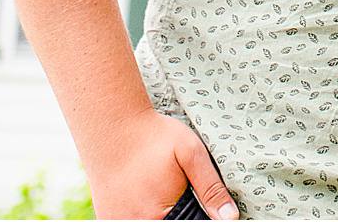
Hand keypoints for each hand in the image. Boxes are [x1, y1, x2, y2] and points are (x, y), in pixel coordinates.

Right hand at [86, 109, 237, 219]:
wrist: (111, 124)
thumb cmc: (153, 136)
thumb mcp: (191, 154)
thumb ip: (211, 188)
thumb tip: (230, 218)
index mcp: (160, 215)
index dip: (198, 215)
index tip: (191, 195)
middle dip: (179, 211)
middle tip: (173, 186)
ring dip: (159, 211)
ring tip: (157, 187)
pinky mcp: (107, 216)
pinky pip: (130, 220)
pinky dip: (141, 210)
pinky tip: (143, 192)